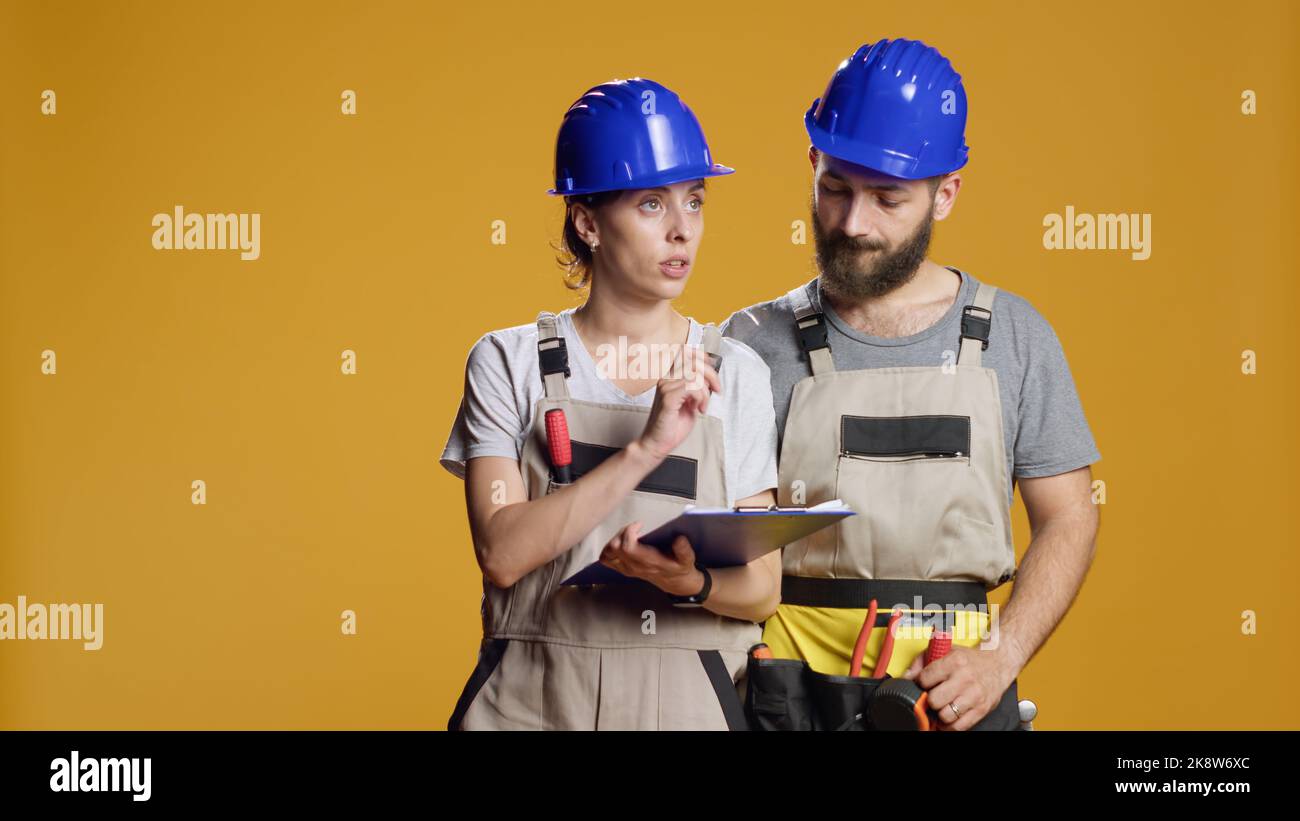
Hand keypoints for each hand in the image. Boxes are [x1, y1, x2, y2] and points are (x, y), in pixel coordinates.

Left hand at [599, 522, 704, 596]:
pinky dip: (608, 549)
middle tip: (634, 528)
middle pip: (615, 547)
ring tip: (627, 534)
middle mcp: (635, 566)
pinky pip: (606, 559)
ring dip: (614, 539)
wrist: (676, 583)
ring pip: (608, 553)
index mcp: (649, 562)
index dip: (629, 532)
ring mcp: (627, 569)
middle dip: (622, 532)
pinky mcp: (624, 569)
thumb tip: (679, 539)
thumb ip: (684, 550)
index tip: (640, 525)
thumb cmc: (679, 568)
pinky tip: (620, 543)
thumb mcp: (687, 559)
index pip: (628, 547)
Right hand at [636, 348, 720, 460]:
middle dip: (712, 374)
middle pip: (694, 361)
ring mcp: (665, 386)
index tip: (713, 370)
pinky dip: (701, 398)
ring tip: (702, 406)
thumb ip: (697, 386)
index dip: (702, 356)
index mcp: (670, 377)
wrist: (658, 443)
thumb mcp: (690, 401)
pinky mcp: (668, 397)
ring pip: (696, 376)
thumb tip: (711, 375)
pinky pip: (693, 388)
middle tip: (717, 390)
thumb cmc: (673, 425)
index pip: (685, 352)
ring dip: (706, 392)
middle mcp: (666, 378)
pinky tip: (698, 409)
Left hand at [902, 644, 1018, 730]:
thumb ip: (922, 661)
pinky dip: (950, 726)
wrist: (998, 664)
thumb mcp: (946, 651)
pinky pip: (959, 727)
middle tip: (932, 696)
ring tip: (941, 706)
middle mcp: (965, 679)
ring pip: (945, 716)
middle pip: (934, 700)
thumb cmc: (969, 659)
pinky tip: (949, 717)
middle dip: (929, 700)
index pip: (925, 679)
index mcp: (954, 661)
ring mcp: (974, 696)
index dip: (919, 683)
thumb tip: (906, 676)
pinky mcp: (981, 709)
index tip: (922, 684)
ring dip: (939, 714)